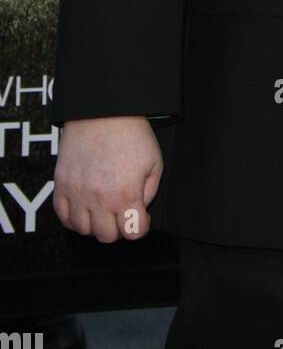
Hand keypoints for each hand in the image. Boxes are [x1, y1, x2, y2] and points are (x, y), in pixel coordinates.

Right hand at [53, 115, 163, 241]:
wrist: (103, 112)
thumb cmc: (131, 134)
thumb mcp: (154, 162)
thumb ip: (149, 192)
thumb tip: (138, 209)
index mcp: (126, 194)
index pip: (133, 233)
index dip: (140, 227)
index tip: (140, 217)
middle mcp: (99, 199)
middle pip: (107, 236)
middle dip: (118, 228)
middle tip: (121, 212)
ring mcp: (77, 193)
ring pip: (83, 231)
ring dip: (95, 224)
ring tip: (102, 209)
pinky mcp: (61, 185)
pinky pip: (63, 217)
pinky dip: (73, 218)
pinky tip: (84, 208)